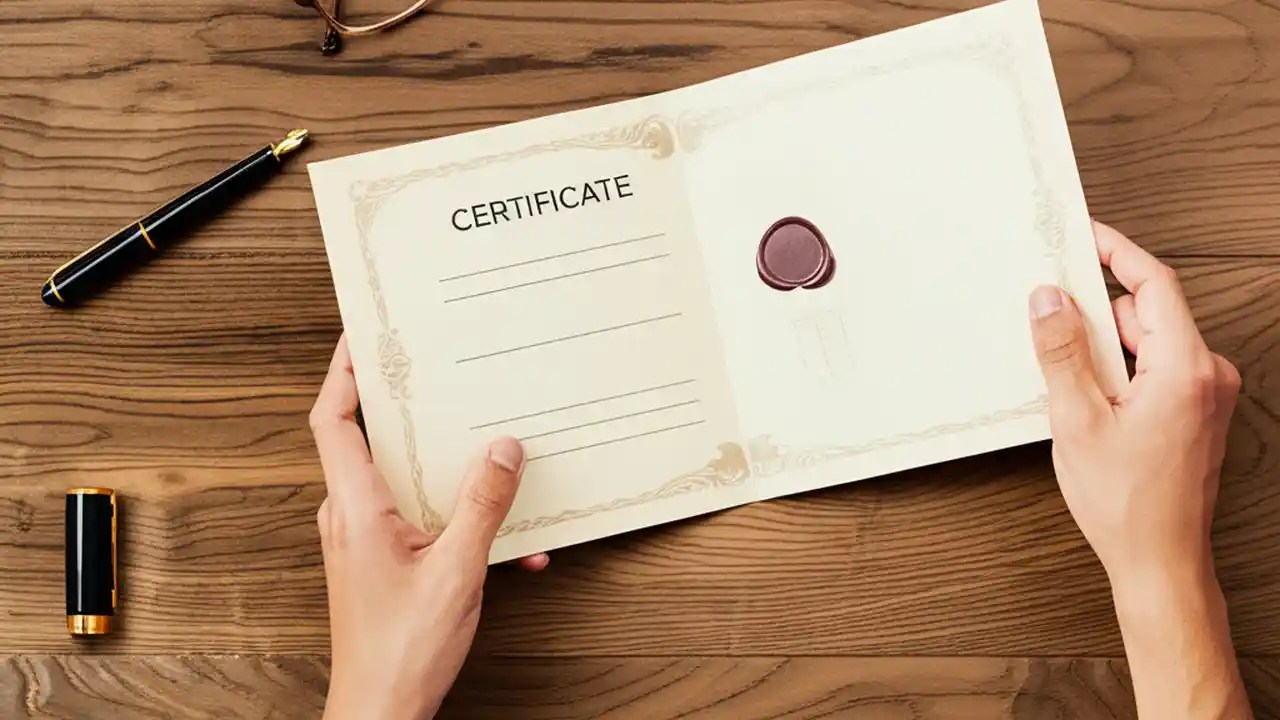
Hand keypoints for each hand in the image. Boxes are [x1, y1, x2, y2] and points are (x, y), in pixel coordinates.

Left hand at [311, 336, 547, 719]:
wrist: (381, 712)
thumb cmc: (401, 651)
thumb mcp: (457, 572)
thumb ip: (482, 506)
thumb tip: (503, 449)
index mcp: (356, 509)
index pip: (334, 420)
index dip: (342, 372)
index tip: (362, 334)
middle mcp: (351, 517)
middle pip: (371, 440)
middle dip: (408, 406)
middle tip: (438, 371)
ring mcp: (364, 540)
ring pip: (403, 480)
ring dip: (450, 471)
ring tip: (491, 456)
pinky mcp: (382, 561)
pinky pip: (422, 519)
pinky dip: (460, 521)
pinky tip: (510, 546)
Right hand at [1028, 221, 1239, 580]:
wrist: (1160, 561)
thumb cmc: (1127, 503)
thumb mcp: (1077, 421)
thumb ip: (1062, 352)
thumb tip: (1048, 299)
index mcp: (1186, 368)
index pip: (1153, 283)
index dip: (1116, 251)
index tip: (1084, 233)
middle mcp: (1208, 373)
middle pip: (1146, 313)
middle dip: (1096, 316)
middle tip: (1051, 325)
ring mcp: (1207, 393)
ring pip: (1149, 342)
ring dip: (1106, 350)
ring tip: (1073, 390)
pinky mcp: (1197, 410)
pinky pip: (1156, 367)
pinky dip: (1121, 371)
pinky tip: (1091, 402)